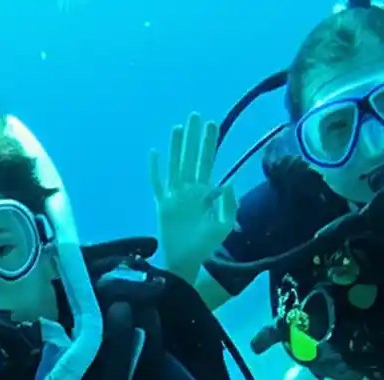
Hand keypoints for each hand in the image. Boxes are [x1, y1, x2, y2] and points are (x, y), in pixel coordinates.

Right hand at [149, 112, 238, 276]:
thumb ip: (228, 204)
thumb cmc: (205, 245)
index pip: (208, 162)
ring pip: (175, 165)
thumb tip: (228, 181)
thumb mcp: (224, 224)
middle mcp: (189, 189)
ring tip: (179, 127)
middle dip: (194, 138)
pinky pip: (157, 183)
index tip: (213, 124)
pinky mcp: (162, 204)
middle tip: (197, 116)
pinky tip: (155, 153)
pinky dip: (155, 169)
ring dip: (177, 147)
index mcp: (205, 193)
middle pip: (191, 157)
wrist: (185, 260)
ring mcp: (174, 195)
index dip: (210, 144)